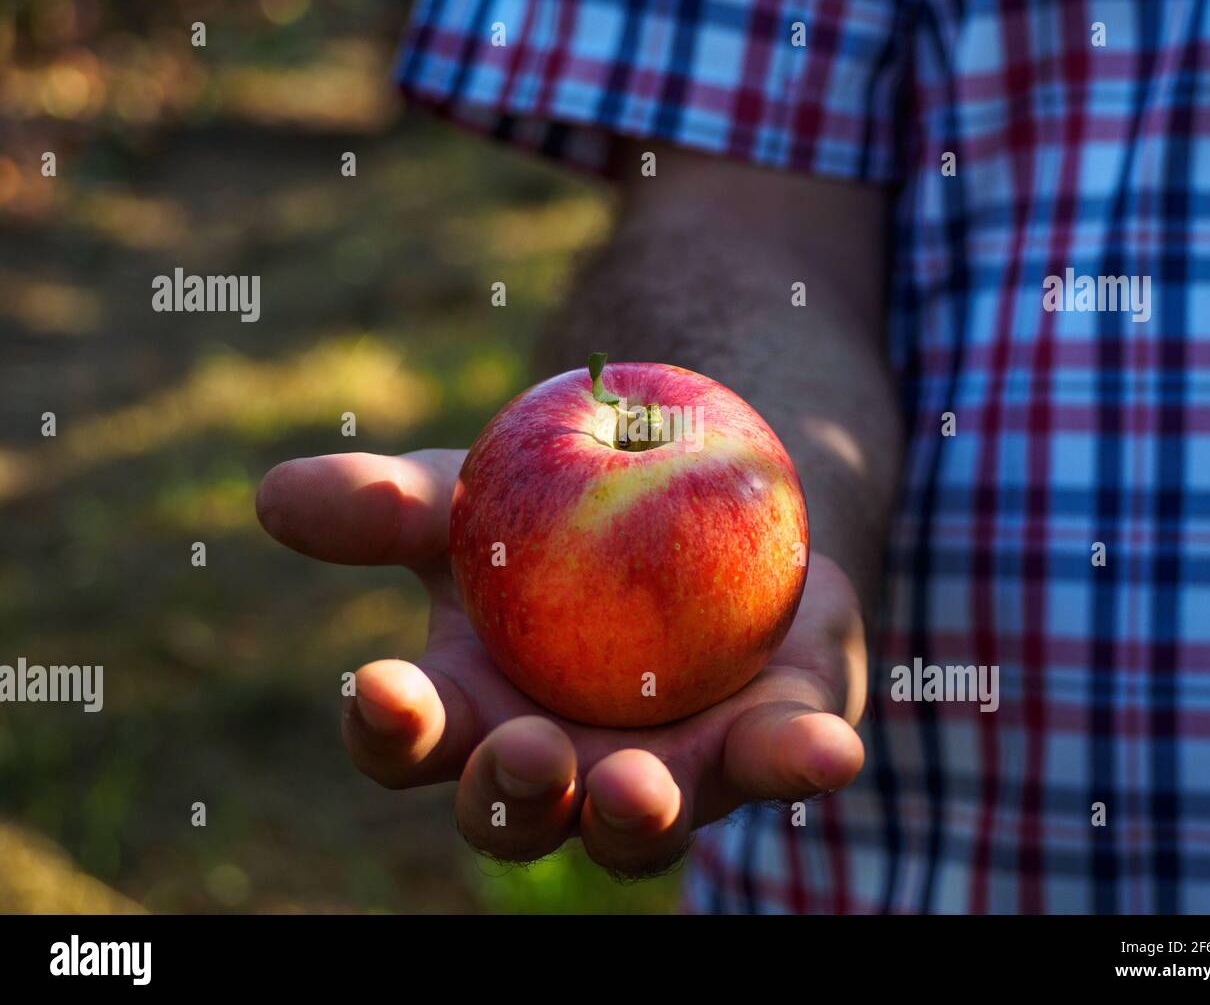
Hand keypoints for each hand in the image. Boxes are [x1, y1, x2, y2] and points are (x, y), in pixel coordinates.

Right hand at [256, 448, 867, 876]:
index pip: (412, 744)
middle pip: (516, 812)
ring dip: (637, 814)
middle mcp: (558, 766)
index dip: (391, 730)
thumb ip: (387, 505)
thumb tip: (276, 497)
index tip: (382, 687)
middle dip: (514, 796)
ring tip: (641, 788)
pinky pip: (776, 761)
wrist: (681, 489)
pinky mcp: (756, 743)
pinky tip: (828, 750)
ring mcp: (660, 768)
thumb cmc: (555, 509)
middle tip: (528, 751)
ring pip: (639, 824)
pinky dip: (799, 761)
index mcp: (470, 715)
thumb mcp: (472, 492)